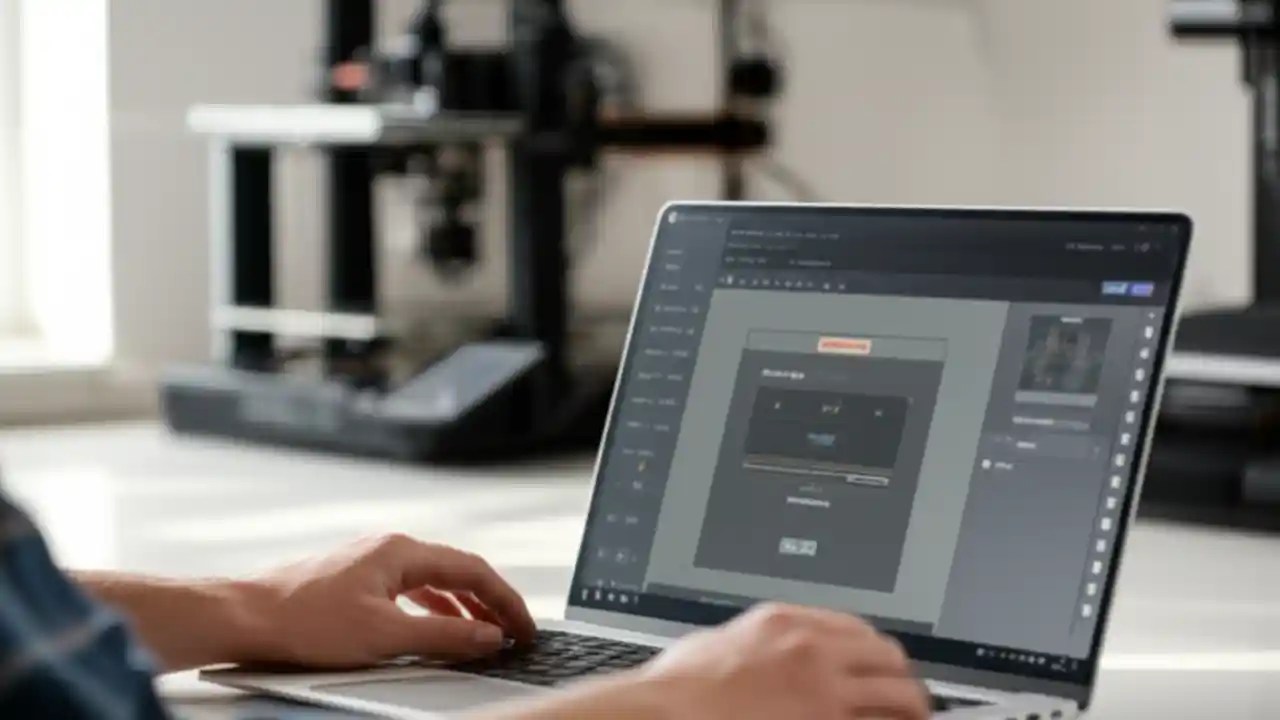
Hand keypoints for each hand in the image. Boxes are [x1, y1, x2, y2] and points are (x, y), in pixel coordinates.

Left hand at [237, 534, 535, 667]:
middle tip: (515, 632)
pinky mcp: (357, 578)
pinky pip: (412, 590)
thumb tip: (488, 637)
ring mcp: (373, 561)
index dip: (506, 602)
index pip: (474, 571)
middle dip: (491, 603)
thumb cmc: (305, 621)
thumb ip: (444, 637)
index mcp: (402, 551)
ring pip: (435, 582)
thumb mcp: (385, 637)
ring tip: (486, 634)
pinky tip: (439, 630)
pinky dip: (435, 610)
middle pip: (458, 572)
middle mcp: (390, 548)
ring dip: (464, 608)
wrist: (246, 617)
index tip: (525, 628)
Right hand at [643, 603, 929, 719]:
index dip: (873, 650)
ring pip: (896, 696)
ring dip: (910, 710)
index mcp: (785, 622)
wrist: (667, 713)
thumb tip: (754, 653)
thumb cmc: (677, 688)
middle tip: (909, 698)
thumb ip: (750, 644)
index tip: (879, 664)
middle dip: (901, 679)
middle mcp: (814, 652)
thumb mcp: (716, 643)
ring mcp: (824, 694)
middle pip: (886, 657)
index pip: (855, 627)